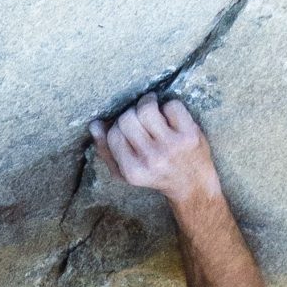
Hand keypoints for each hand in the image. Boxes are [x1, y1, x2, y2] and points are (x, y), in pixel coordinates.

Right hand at [90, 94, 219, 208]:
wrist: (191, 184)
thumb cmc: (154, 175)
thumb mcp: (126, 172)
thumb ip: (107, 151)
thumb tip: (95, 125)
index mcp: (132, 171)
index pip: (113, 134)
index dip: (118, 126)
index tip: (128, 129)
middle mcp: (151, 159)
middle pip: (127, 118)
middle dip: (131, 113)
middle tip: (140, 119)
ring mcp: (171, 146)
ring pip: (147, 108)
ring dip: (148, 102)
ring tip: (152, 110)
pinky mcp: (189, 134)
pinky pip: (171, 105)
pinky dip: (169, 106)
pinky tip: (170, 117)